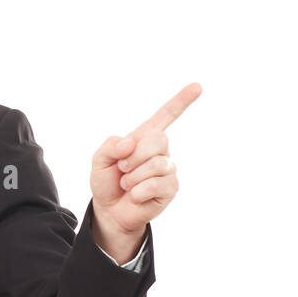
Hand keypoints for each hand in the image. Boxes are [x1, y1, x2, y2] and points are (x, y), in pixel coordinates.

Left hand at [90, 82, 201, 259]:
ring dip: (133, 177)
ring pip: (156, 164)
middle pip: (158, 140)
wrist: (110, 210)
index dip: (181, 101)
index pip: (165, 116)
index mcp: (144, 138)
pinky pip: (157, 185)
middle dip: (134, 156)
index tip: (198, 86)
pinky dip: (138, 192)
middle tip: (122, 168)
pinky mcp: (171, 188)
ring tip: (127, 184)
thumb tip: (130, 143)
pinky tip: (135, 196)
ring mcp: (167, 169)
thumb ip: (110, 146)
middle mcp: (160, 151)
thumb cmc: (107, 182)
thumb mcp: (99, 160)